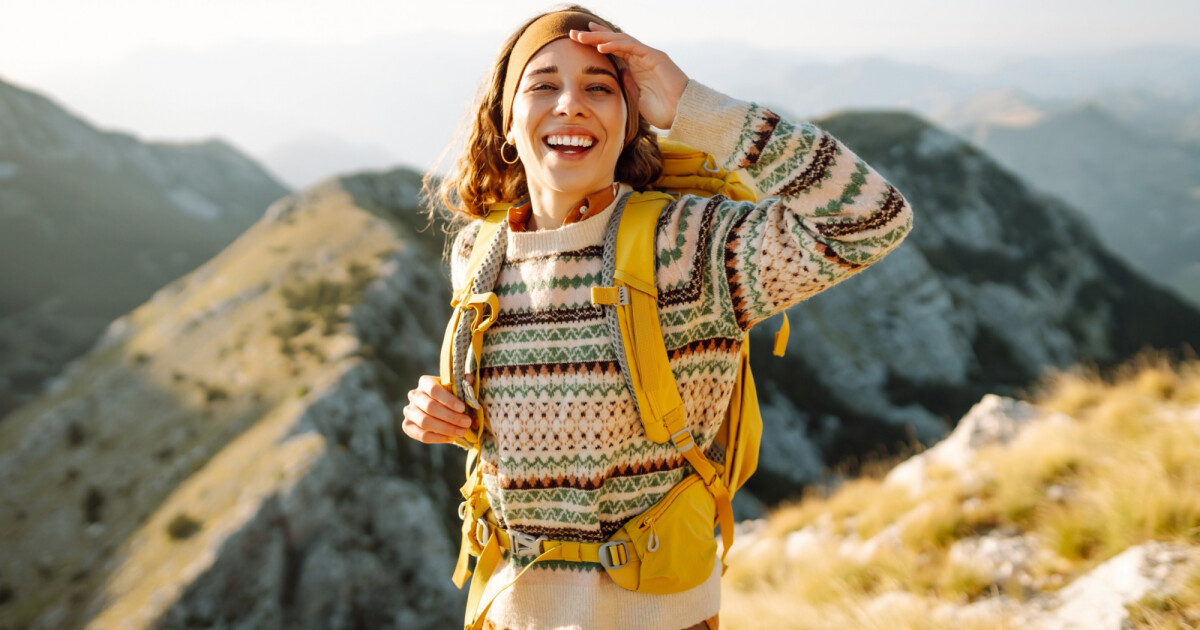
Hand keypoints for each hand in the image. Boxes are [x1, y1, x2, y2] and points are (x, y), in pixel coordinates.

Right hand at [401, 374, 473, 443]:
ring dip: (446, 428)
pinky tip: (451, 437)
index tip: (462, 408)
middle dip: (451, 417)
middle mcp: (414, 395)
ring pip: (425, 422)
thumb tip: (470, 377)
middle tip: (467, 422)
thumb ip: (464, 383)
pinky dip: (438, 438)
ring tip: (461, 431)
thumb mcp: (458, 388)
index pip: (434, 390)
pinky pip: (422, 435)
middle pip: (430, 407)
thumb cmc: (452, 397)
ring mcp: (409, 411)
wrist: (441, 410)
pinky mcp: (408, 426)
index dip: (448, 400)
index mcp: (425, 382)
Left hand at [570, 22, 687, 129]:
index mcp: (637, 68)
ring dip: (600, 37)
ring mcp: (648, 56)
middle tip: (574, 33)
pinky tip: (601, 46)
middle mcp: (642, 58)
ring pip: (621, 40)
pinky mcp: (655, 57)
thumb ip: (629, 85)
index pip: (613, 51)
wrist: (684, 115)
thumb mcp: (639, 100)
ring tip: (582, 36)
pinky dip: (616, 45)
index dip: (596, 45)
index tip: (579, 42)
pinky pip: (632, 47)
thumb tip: (618, 75)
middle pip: (614, 42)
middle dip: (594, 36)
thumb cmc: (665, 111)